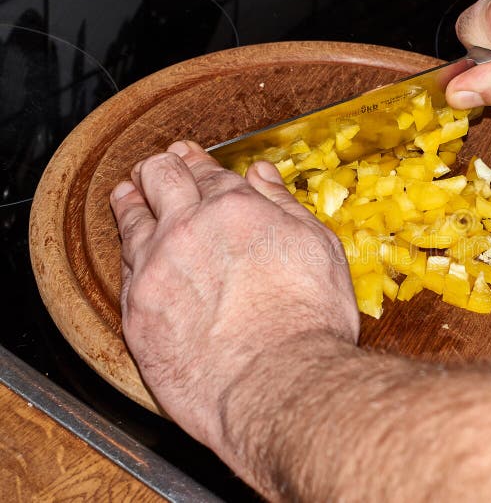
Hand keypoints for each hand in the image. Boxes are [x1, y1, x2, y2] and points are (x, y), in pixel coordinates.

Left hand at [109, 140, 358, 449]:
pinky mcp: (136, 310)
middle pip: (159, 179)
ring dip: (131, 200)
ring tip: (128, 193)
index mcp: (235, 209)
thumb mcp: (318, 249)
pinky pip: (122, 266)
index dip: (196, 161)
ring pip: (131, 218)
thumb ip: (285, 206)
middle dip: (158, 168)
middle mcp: (188, 228)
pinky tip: (129, 246)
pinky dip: (126, 247)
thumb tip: (263, 175)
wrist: (279, 383)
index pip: (206, 172)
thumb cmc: (309, 322)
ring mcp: (156, 268)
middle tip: (156, 167)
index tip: (189, 157)